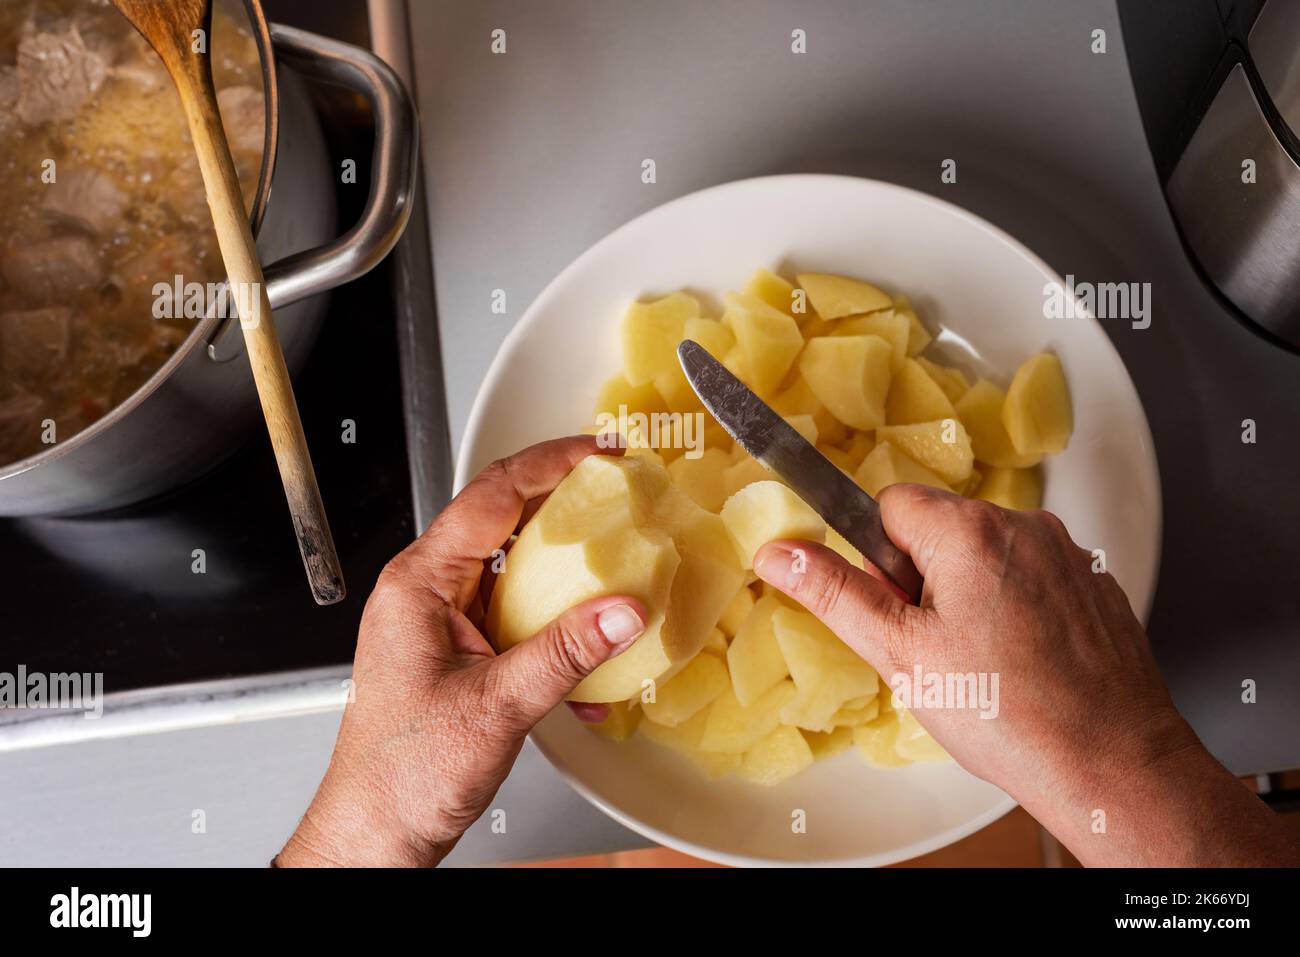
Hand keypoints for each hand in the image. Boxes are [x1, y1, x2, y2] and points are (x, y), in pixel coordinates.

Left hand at [277, 436, 645, 866]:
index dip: (552, 463)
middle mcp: (428, 591)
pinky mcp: (463, 651)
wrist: (375, 834)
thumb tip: (623, 609)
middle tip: (624, 495)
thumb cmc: (400, 776)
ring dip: (569, 571)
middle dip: (569, 507)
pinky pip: (519, 615)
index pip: (491, 494)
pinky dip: (560, 625)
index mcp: (419, 583)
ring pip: (518, 569)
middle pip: (507, 521)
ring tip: (621, 564)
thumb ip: (566, 654)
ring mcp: (446, 621)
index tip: (602, 452)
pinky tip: (592, 655)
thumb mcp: (496, 707)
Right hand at [754, 484, 1298, 866]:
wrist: (1113, 766)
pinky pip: (1032, 578)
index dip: (878, 559)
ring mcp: (1068, 554)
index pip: (889, 504)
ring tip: (980, 663)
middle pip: (939, 528)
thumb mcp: (900, 654)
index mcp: (969, 530)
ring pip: (986, 556)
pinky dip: (1016, 610)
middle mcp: (1024, 525)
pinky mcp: (1095, 586)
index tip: (894, 607)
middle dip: (922, 577)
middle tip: (933, 646)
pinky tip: (1019, 664)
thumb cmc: (1008, 715)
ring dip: (969, 594)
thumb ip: (833, 593)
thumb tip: (778, 551)